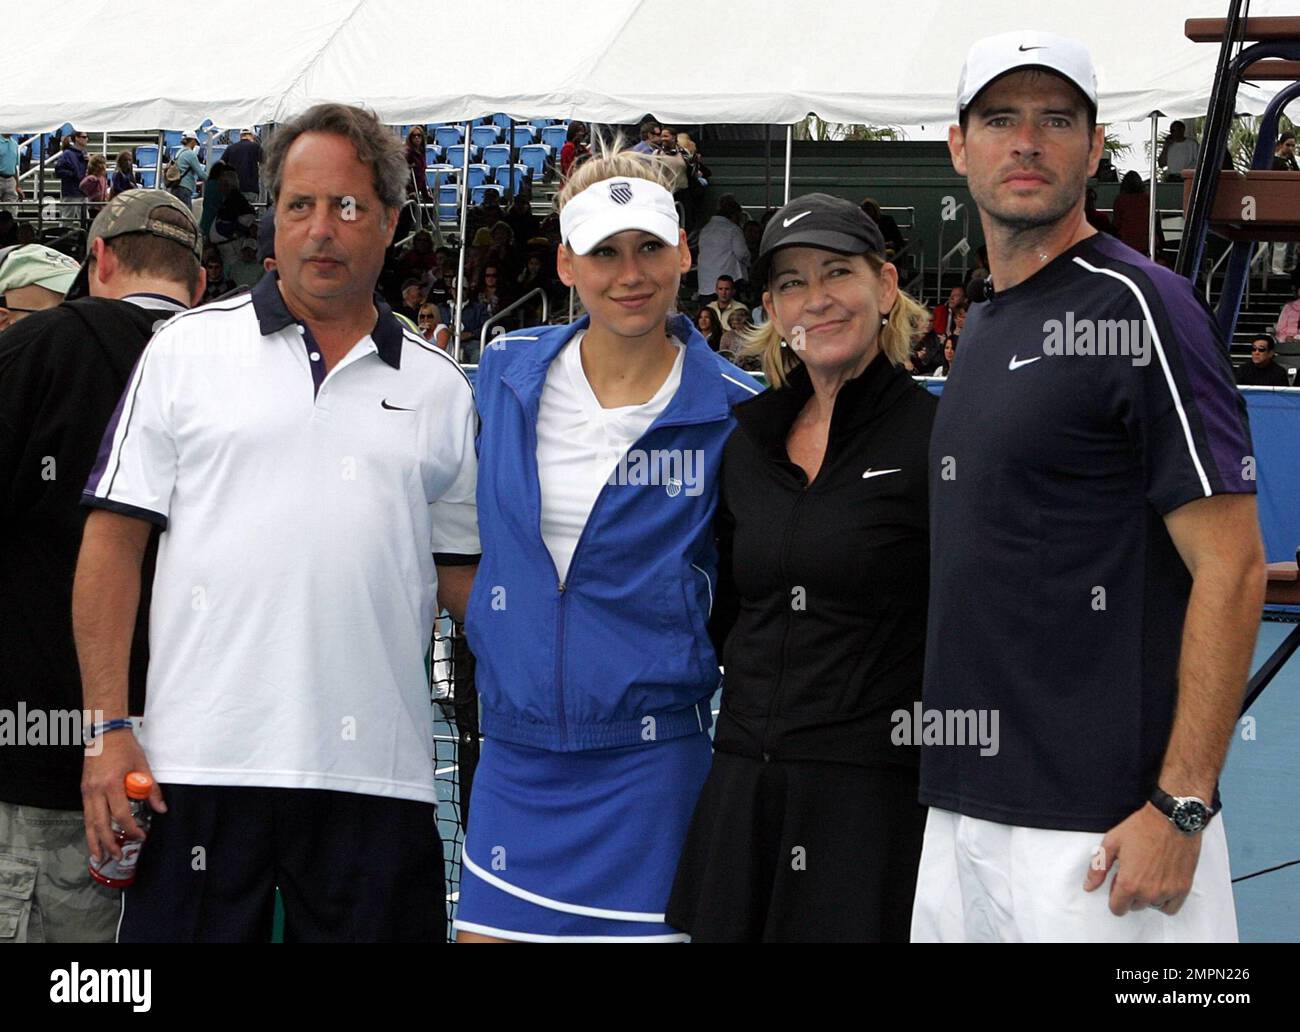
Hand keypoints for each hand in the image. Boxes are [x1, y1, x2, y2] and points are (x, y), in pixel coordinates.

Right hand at [81, 729, 165, 862]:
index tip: (140, 836)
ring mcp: (87, 791)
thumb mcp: (142, 766)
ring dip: (94, 841)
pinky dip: (90, 828)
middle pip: (100, 823)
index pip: (121, 814)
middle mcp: (96, 790)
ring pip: (89, 822)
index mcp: (112, 784)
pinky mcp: (83, 790)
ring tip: (100, 856)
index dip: (130, 828)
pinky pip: (86, 814)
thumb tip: (161, 809)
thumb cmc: (125, 748)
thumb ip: (150, 789)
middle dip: (109, 842)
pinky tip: (94, 838)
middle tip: (118, 856)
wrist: (105, 732)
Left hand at [1083, 803, 1200, 915]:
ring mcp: (1167, 892)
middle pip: (1133, 906)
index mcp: (1129, 883)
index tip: (1117, 883)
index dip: (1114, 896)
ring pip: (1151, 905)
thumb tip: (1089, 886)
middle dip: (1130, 893)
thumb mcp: (1111, 843)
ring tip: (1147, 873)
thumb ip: (1098, 868)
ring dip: (1147, 896)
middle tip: (1133, 871)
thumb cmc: (1142, 828)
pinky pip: (1170, 908)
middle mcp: (1149, 892)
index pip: (1117, 908)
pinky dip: (1164, 901)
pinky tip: (1160, 884)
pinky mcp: (1183, 888)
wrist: (1172, 819)